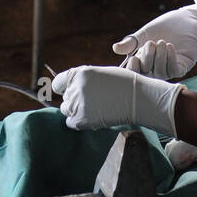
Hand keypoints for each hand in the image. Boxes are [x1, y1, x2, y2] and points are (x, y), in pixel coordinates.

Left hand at [50, 65, 181, 137]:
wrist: (137, 98)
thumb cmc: (122, 84)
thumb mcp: (100, 73)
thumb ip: (83, 80)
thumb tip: (69, 90)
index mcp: (79, 73)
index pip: (58, 83)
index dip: (64, 87)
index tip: (69, 91)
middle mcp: (75, 88)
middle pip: (65, 98)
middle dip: (75, 100)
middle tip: (93, 100)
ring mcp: (77, 104)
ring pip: (67, 110)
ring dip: (77, 110)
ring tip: (95, 107)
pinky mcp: (81, 119)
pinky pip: (71, 123)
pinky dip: (80, 121)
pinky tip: (94, 116)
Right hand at [112, 6, 196, 78]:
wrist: (188, 18)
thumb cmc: (167, 25)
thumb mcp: (146, 33)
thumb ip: (132, 42)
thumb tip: (115, 49)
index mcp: (144, 61)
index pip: (134, 72)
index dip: (132, 70)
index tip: (134, 58)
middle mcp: (155, 68)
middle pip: (146, 74)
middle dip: (146, 59)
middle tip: (150, 43)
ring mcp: (169, 68)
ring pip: (160, 73)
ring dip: (159, 58)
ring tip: (161, 42)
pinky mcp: (183, 66)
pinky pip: (174, 71)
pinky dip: (170, 60)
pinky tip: (169, 47)